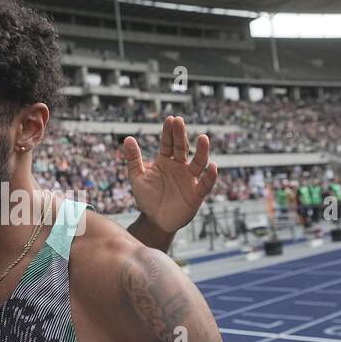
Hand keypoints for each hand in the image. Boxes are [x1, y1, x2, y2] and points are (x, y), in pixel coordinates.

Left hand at [123, 115, 217, 232]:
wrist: (155, 221)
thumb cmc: (147, 199)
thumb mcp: (137, 178)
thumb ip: (133, 159)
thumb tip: (128, 139)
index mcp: (165, 161)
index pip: (168, 143)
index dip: (169, 132)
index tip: (170, 119)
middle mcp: (180, 167)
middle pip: (182, 148)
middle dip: (181, 135)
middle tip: (179, 121)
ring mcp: (189, 179)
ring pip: (198, 163)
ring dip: (202, 151)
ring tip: (203, 138)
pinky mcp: (196, 194)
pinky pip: (205, 184)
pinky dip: (210, 176)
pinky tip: (213, 167)